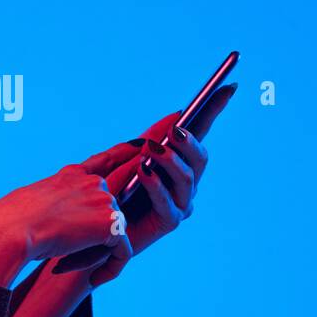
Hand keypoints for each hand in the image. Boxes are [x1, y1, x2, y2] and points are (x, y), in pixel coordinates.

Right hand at [0, 162, 133, 286]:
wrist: (12, 227)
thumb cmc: (11, 221)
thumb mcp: (34, 202)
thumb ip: (57, 203)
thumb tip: (62, 220)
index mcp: (72, 175)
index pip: (104, 161)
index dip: (122, 153)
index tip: (139, 144)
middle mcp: (92, 182)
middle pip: (108, 215)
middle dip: (93, 240)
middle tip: (62, 259)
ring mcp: (105, 199)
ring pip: (114, 236)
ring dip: (93, 256)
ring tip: (63, 263)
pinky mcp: (112, 223)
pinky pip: (122, 253)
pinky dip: (111, 269)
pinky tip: (93, 280)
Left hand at [54, 82, 237, 277]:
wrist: (89, 232)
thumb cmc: (106, 193)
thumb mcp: (126, 158)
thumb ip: (150, 139)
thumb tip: (176, 115)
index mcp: (176, 161)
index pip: (199, 131)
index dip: (214, 109)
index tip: (227, 85)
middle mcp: (183, 182)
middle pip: (199, 157)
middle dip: (190, 141)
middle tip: (175, 130)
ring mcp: (179, 202)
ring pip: (188, 179)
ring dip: (170, 161)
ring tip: (151, 150)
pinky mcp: (167, 223)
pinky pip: (168, 203)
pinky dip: (156, 185)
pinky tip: (143, 171)